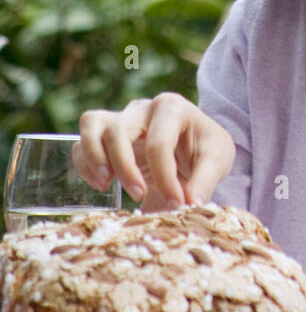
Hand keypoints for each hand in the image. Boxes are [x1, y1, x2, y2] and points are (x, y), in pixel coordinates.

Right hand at [73, 94, 235, 211]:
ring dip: (94, 158)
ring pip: (93, 125)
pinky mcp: (104, 135)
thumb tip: (190, 204)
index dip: (165, 177)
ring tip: (106, 184)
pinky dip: (83, 163)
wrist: (194, 147)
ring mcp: (120, 117)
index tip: (175, 204)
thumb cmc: (204, 149)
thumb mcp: (218, 160)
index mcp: (172, 107)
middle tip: (139, 195)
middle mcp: (142, 107)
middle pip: (118, 129)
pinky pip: (80, 142)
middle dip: (125, 167)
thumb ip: (206, 181)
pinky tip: (101, 185)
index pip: (159, 142)